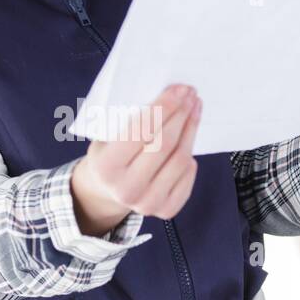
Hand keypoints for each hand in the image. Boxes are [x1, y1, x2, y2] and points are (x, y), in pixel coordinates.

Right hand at [70, 84, 202, 233]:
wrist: (107, 191)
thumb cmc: (109, 154)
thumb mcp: (105, 137)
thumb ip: (126, 120)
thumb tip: (163, 95)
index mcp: (107, 168)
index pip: (141, 131)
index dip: (164, 107)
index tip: (179, 89)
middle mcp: (126, 189)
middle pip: (164, 144)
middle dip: (181, 115)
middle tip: (191, 95)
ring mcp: (148, 203)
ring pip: (180, 159)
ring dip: (190, 130)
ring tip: (194, 111)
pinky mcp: (166, 210)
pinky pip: (187, 176)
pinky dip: (190, 156)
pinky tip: (187, 140)